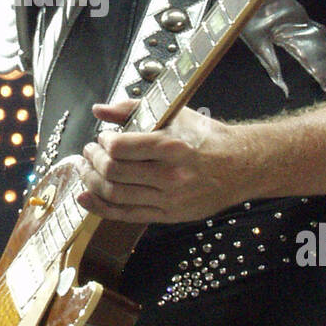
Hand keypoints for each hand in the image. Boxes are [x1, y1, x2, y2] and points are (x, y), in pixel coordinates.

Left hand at [75, 99, 250, 224]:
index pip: (120, 148)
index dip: (103, 142)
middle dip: (92, 160)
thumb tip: (100, 110)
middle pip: (113, 172)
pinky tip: (86, 197)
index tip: (103, 137)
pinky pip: (125, 215)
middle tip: (89, 152)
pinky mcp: (167, 215)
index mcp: (171, 147)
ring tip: (86, 169)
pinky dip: (100, 207)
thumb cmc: (206, 138)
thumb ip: (133, 110)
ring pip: (115, 195)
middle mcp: (169, 176)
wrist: (240, 166)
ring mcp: (168, 199)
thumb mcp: (174, 114)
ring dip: (92, 181)